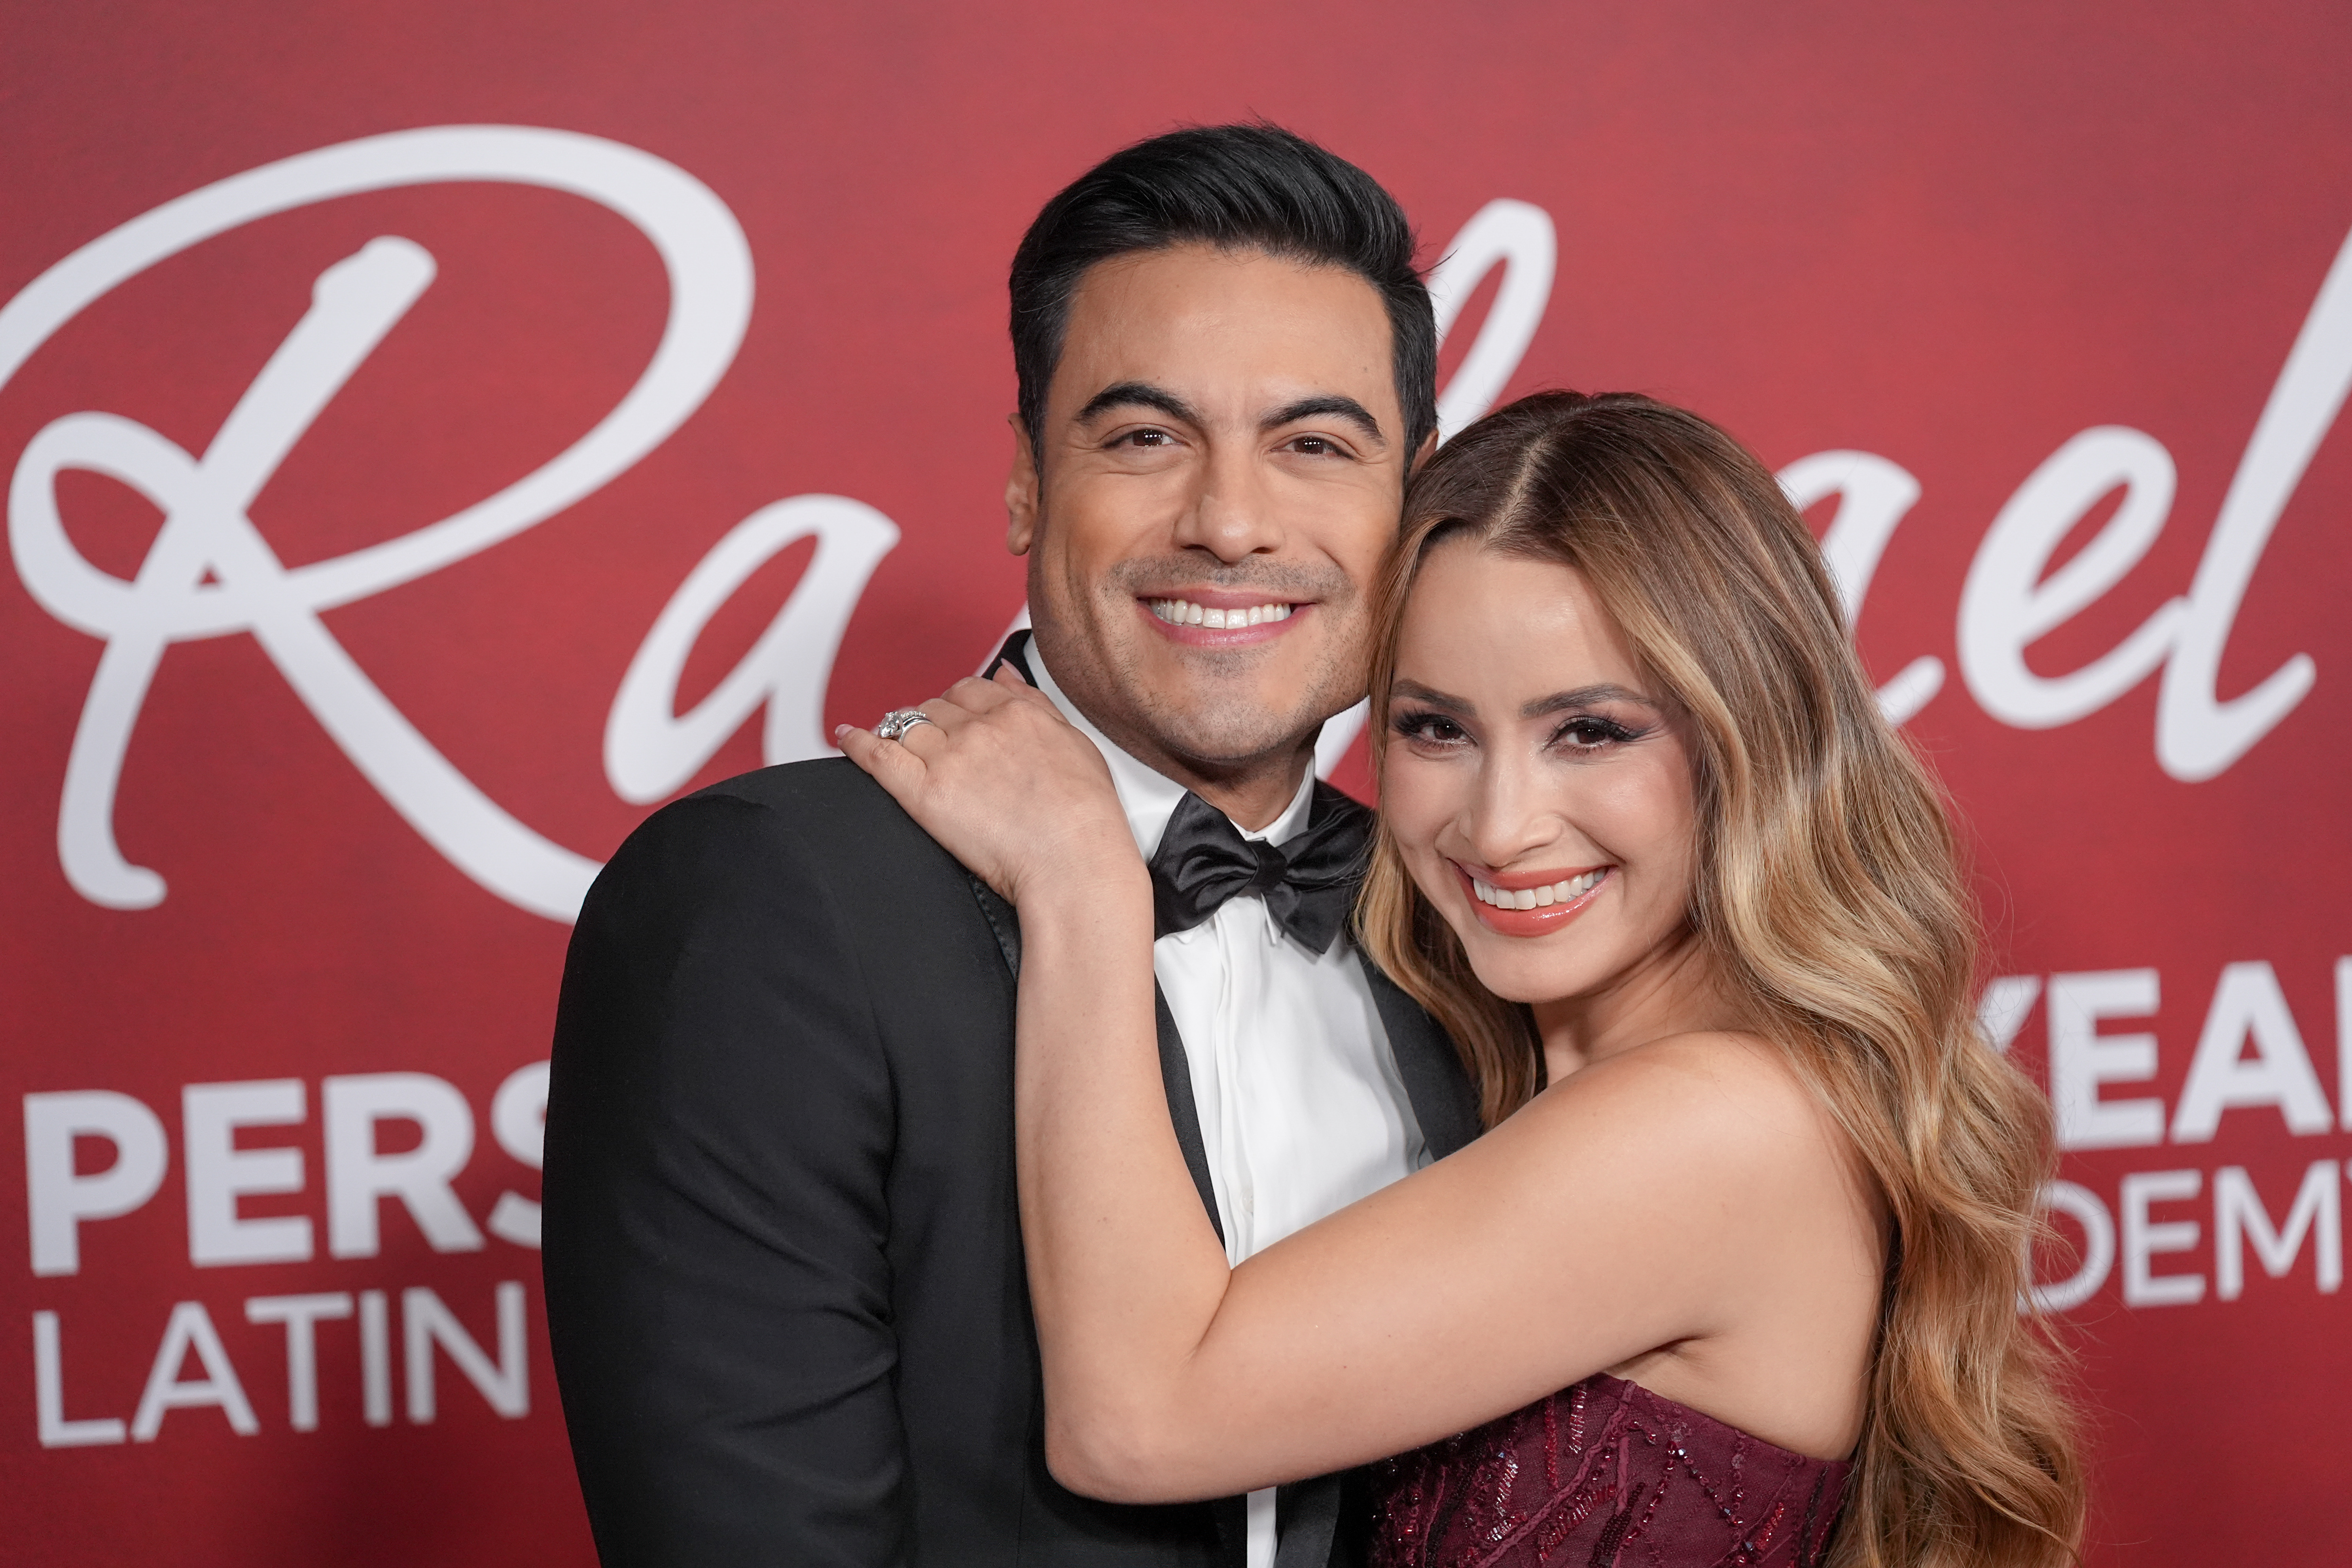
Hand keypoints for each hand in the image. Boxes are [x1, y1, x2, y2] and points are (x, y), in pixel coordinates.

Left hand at [838, 667, 1145, 907]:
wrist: (1073, 861)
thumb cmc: (1084, 817)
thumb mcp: (1076, 744)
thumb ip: (1037, 704)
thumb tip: (1009, 675)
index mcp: (1017, 713)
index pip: (972, 689)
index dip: (959, 703)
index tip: (954, 715)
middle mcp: (980, 728)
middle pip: (937, 706)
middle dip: (932, 719)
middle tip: (933, 741)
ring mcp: (950, 758)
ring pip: (907, 725)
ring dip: (898, 730)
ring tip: (892, 741)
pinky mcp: (924, 792)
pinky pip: (878, 755)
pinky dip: (857, 743)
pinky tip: (847, 738)